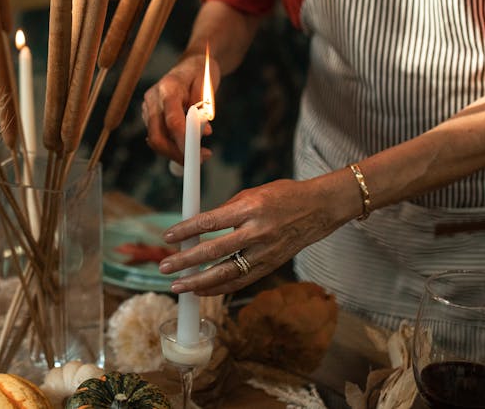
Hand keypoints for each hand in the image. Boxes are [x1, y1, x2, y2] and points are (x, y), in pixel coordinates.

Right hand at [142, 53, 219, 162]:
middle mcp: (153, 98)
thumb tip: (203, 132)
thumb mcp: (209, 85)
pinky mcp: (149, 116)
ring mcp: (148, 107)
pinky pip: (158, 136)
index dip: (183, 141)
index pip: (172, 121)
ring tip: (200, 152)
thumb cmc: (202, 73)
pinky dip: (172, 146)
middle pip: (157, 136)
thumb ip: (204, 108)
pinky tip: (189, 145)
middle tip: (199, 160)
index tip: (199, 154)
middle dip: (176, 153)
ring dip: (176, 152)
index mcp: (168, 87)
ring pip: (156, 140)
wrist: (191, 63)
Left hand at [156, 175, 352, 295]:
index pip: (211, 221)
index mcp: (250, 207)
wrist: (319, 209)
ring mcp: (265, 252)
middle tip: (164, 266)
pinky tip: (201, 291)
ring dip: (199, 282)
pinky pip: (241, 281)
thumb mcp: (252, 194)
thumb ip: (226, 211)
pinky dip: (219, 288)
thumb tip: (198, 226)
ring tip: (178, 286)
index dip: (186, 230)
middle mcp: (257, 232)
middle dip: (186, 261)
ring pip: (226, 273)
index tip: (168, 236)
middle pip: (214, 251)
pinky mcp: (270, 266)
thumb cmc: (283, 196)